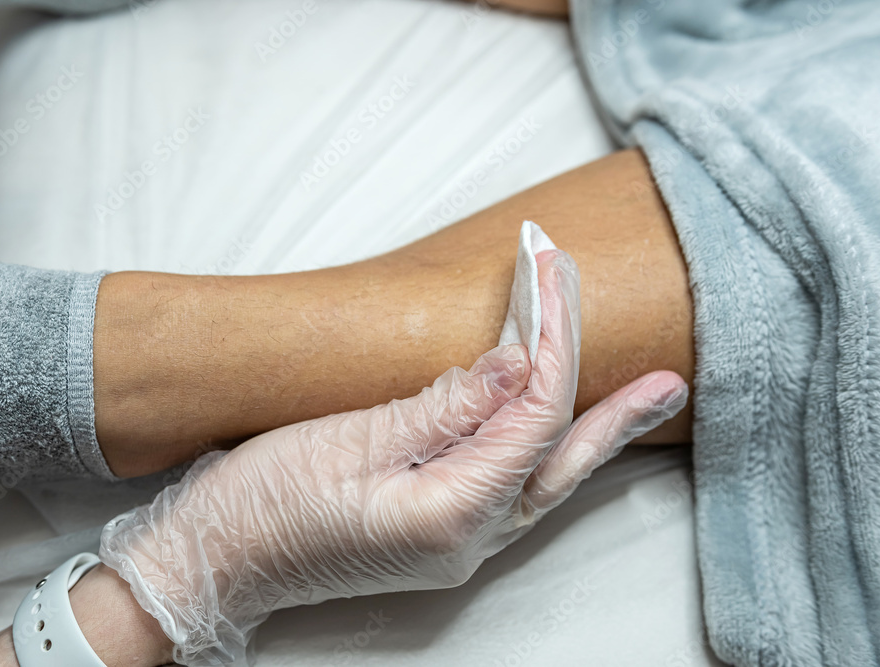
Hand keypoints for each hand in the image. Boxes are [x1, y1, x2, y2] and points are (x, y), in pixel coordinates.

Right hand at [100, 250, 687, 665]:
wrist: (211, 563)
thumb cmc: (262, 505)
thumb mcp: (348, 443)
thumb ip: (444, 408)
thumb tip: (520, 367)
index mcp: (449, 515)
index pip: (531, 415)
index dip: (550, 337)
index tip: (551, 267)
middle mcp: (468, 539)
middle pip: (560, 459)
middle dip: (613, 410)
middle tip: (668, 378)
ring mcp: (455, 542)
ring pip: (544, 478)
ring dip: (591, 430)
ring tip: (641, 398)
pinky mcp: (436, 529)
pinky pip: (510, 483)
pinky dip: (541, 444)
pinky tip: (557, 426)